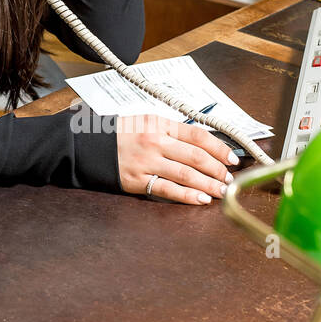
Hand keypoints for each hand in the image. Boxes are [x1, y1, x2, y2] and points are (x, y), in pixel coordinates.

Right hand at [116, 116, 240, 204]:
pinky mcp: (138, 180)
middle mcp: (155, 141)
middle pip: (196, 156)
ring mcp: (147, 162)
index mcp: (160, 123)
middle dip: (217, 169)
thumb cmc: (121, 135)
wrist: (88, 145)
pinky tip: (201, 199)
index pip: (198, 136)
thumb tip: (203, 145)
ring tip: (221, 191)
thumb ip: (172, 132)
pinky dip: (187, 195)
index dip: (219, 148)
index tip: (232, 159)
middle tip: (228, 179)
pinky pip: (168, 189)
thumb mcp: (147, 122)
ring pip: (186, 174)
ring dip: (208, 185)